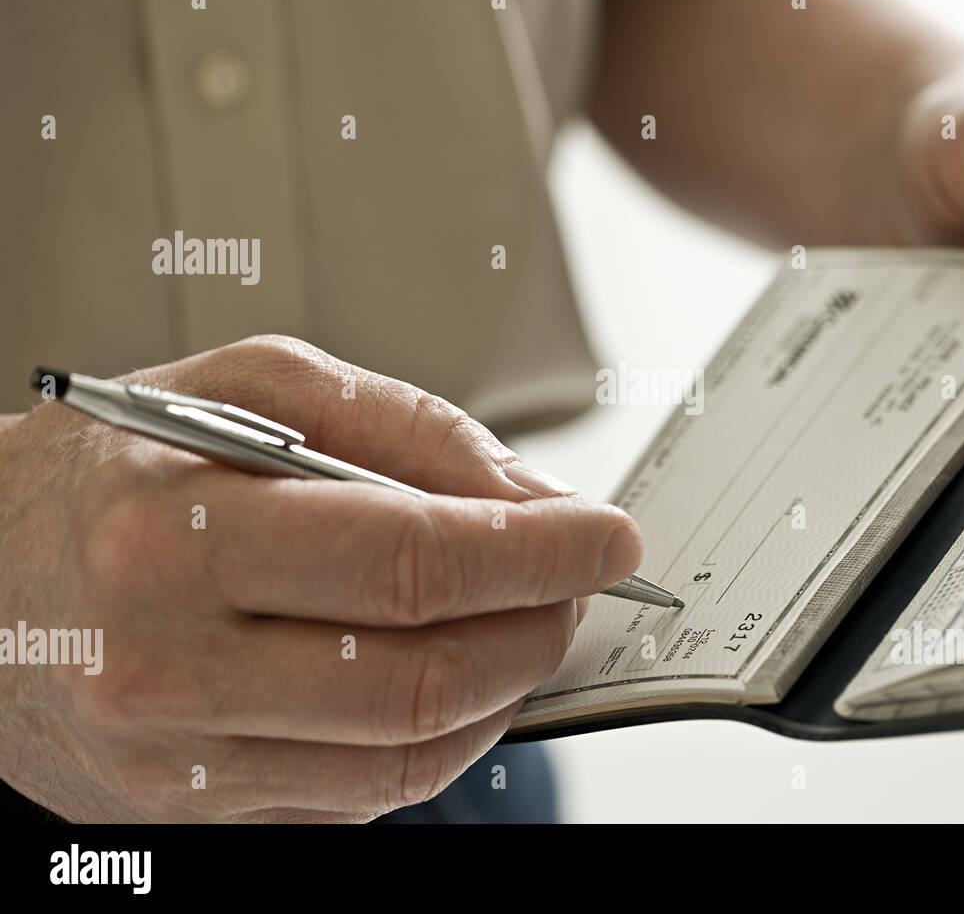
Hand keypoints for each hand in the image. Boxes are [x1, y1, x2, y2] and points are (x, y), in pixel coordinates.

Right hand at [0, 335, 641, 821]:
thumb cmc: (116, 473)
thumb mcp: (249, 389)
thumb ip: (401, 427)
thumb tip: (529, 494)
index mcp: (172, 536)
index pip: (409, 561)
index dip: (537, 552)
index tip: (608, 537)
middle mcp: (167, 666)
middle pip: (422, 675)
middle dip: (538, 626)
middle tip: (577, 579)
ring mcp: (180, 760)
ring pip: (408, 753)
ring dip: (505, 686)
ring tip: (525, 620)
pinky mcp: (197, 812)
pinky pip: (367, 794)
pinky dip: (444, 733)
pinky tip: (455, 674)